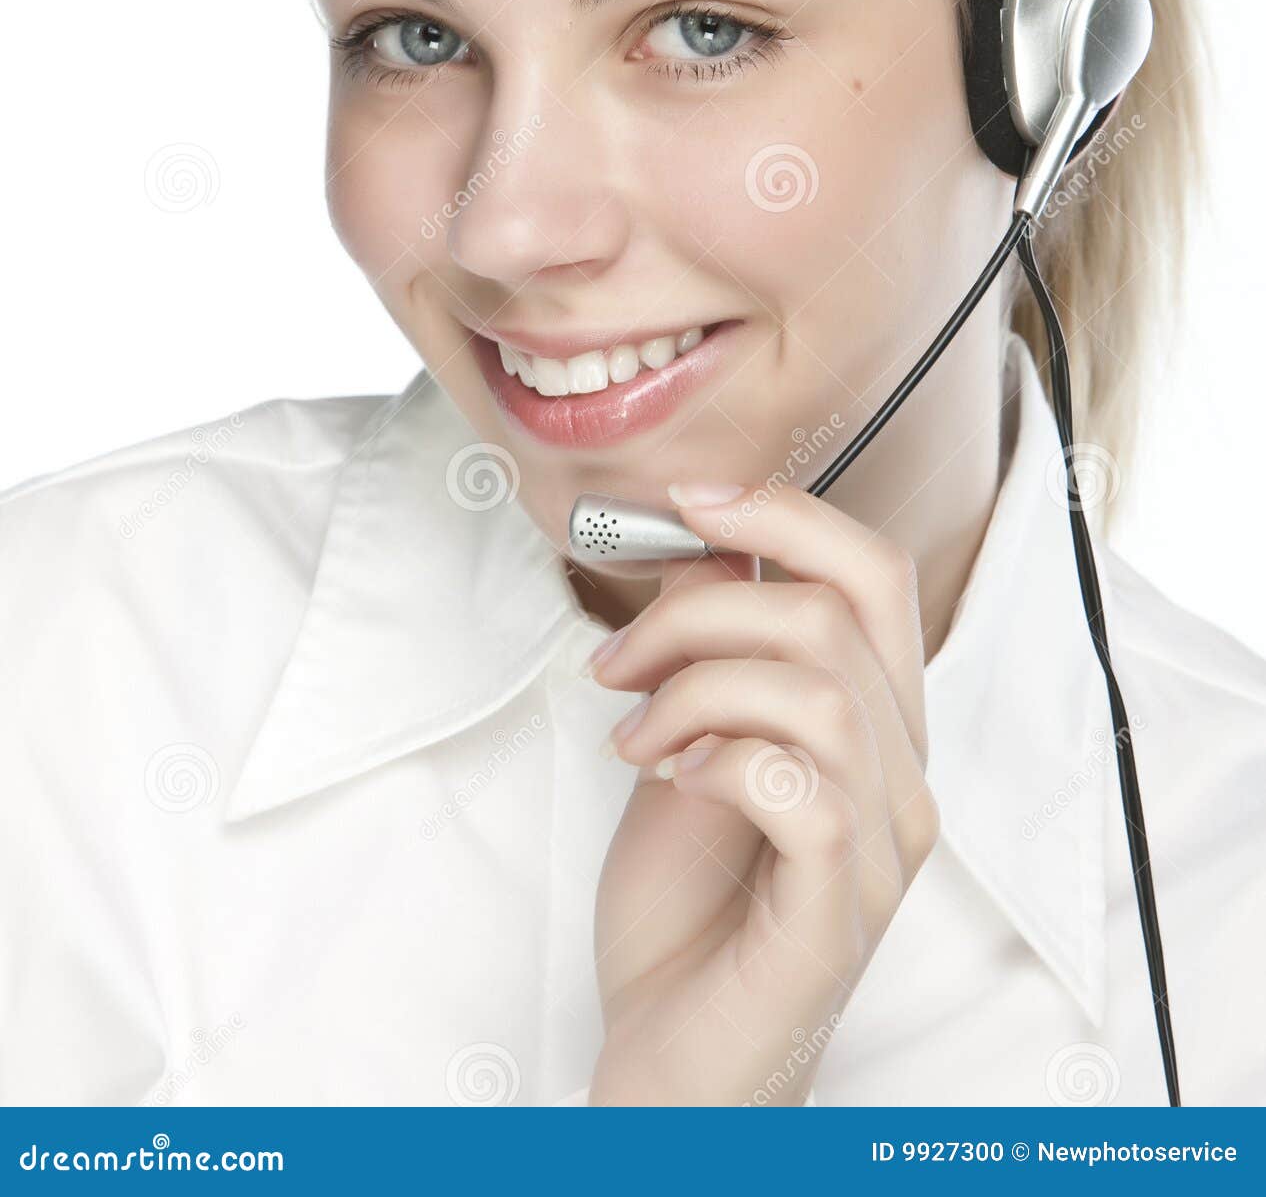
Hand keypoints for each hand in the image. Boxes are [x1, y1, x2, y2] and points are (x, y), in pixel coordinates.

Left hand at [585, 483, 937, 1105]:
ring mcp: (882, 848)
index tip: (687, 500)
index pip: (874, 574)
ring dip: (697, 688)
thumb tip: (703, 551)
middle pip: (844, 610)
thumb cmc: (685, 905)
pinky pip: (803, 790)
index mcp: (876, 726)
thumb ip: (707, 654)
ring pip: (820, 691)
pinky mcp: (840, 911)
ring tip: (633, 737)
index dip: (786, 512)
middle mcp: (902, 779)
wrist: (669, 1055)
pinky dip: (718, 760)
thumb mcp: (683, 746)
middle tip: (617, 665)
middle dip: (704, 608)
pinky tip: (671, 782)